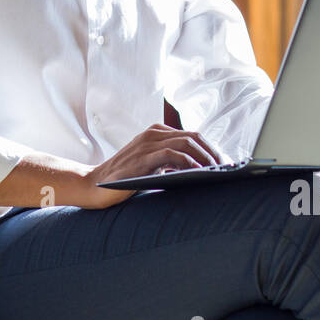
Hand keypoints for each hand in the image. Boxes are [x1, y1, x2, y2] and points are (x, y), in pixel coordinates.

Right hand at [84, 123, 228, 208]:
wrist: (94, 186)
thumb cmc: (124, 179)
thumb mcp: (151, 167)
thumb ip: (170, 163)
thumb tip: (200, 170)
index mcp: (156, 133)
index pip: (191, 135)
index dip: (210, 148)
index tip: (224, 163)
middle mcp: (153, 134)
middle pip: (193, 136)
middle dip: (213, 151)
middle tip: (225, 168)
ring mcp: (147, 144)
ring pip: (186, 142)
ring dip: (205, 156)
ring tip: (216, 170)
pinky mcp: (143, 157)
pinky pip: (172, 154)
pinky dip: (189, 161)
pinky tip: (198, 172)